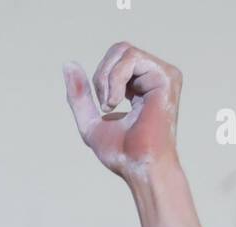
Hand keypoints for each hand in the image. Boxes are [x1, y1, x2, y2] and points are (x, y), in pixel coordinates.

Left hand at [62, 42, 181, 182]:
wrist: (140, 168)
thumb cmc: (122, 154)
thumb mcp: (91, 122)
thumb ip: (80, 96)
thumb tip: (68, 63)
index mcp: (142, 86)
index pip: (116, 60)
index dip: (100, 77)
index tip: (104, 108)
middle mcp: (155, 77)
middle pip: (119, 49)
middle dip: (101, 74)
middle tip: (104, 106)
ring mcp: (164, 75)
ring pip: (123, 51)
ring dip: (106, 78)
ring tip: (109, 106)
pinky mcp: (167, 77)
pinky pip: (131, 58)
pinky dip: (115, 79)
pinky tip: (115, 102)